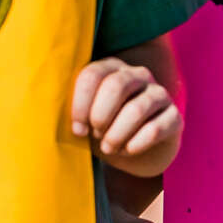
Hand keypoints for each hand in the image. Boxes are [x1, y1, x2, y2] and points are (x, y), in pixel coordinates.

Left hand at [71, 56, 181, 175]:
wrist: (135, 153)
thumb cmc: (101, 131)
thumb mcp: (84, 120)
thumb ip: (71, 112)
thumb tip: (48, 115)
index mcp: (110, 69)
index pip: (92, 74)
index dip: (81, 103)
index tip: (77, 130)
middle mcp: (137, 75)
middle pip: (116, 85)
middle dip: (101, 115)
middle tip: (96, 135)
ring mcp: (158, 94)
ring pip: (137, 108)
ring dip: (117, 134)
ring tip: (109, 148)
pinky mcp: (174, 116)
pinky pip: (157, 128)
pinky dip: (138, 143)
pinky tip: (128, 150)